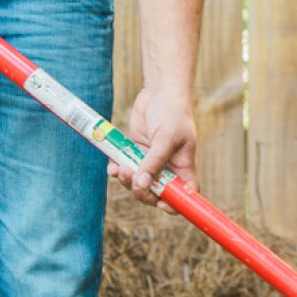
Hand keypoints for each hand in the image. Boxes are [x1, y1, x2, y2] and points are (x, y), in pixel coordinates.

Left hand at [107, 88, 198, 212]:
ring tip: (120, 168)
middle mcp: (168, 169)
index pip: (184, 195)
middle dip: (143, 192)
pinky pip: (126, 169)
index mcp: (184, 168)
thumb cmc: (172, 112)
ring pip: (139, 184)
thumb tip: (142, 183)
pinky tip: (112, 166)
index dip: (174, 205)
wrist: (160, 90)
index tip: (160, 203)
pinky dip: (118, 171)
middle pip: (156, 194)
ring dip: (127, 181)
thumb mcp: (166, 137)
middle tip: (132, 180)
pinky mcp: (137, 153)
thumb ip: (154, 161)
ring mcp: (151, 162)